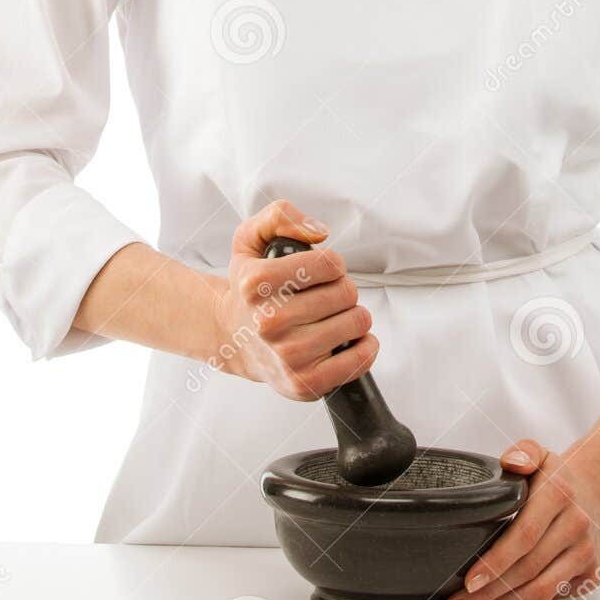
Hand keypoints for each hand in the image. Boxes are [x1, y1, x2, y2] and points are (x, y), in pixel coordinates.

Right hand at [217, 199, 379, 398]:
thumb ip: (280, 216)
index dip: (333, 264)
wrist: (234, 340)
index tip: (321, 272)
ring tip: (331, 318)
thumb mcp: (251, 238)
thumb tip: (319, 233)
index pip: (329, 263)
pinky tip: (348, 341)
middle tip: (324, 298)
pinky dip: (365, 347)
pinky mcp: (305, 383)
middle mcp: (269, 322)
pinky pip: (359, 359)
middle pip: (346, 292)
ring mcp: (288, 356)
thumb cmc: (250, 289)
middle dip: (342, 290)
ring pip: (358, 321)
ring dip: (353, 316)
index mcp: (256, 284)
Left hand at [444, 437, 599, 599]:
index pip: (525, 535)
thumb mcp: (540, 453)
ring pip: (541, 590)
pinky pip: (553, 596)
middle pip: (528, 569)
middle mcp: (576, 525)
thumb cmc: (558, 477)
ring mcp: (585, 553)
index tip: (470, 579)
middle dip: (490, 591)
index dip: (496, 561)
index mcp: (559, 494)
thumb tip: (510, 463)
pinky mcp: (590, 574)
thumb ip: (523, 451)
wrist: (599, 492)